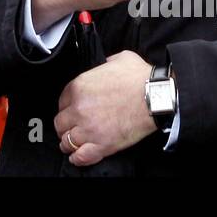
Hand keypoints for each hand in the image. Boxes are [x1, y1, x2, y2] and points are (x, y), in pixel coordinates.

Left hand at [55, 51, 156, 165]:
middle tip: (71, 127)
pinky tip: (77, 156)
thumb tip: (106, 65)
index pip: (62, 101)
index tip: (71, 110)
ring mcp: (89, 128)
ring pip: (67, 141)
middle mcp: (79, 108)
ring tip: (71, 144)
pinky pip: (81, 156)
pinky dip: (77, 158)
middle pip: (60, 122)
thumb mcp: (118, 58)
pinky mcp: (103, 145)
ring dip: (68, 142)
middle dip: (65, 125)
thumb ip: (105, 63)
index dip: (67, 107)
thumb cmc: (140, 78)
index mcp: (79, 86)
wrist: (156, 97)